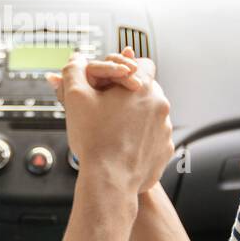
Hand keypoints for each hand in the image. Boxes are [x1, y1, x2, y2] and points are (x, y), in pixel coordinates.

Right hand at [46, 52, 173, 193]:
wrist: (109, 180)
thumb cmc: (94, 140)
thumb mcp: (75, 98)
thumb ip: (73, 72)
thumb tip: (75, 59)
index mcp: (144, 87)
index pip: (143, 64)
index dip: (126, 71)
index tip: (113, 83)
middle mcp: (161, 106)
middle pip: (146, 90)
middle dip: (129, 97)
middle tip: (107, 109)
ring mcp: (166, 130)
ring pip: (151, 115)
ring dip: (135, 118)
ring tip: (113, 131)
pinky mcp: (165, 151)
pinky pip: (153, 138)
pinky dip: (140, 140)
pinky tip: (122, 147)